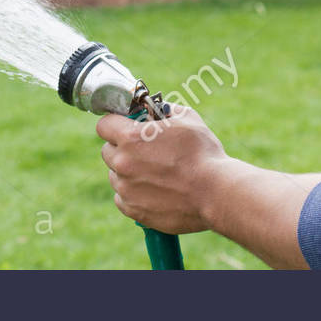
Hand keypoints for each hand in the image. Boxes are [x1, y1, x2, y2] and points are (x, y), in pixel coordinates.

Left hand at [96, 104, 231, 234]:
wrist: (216, 193)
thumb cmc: (203, 153)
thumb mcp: (186, 118)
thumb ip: (163, 110)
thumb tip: (154, 109)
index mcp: (130, 137)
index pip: (104, 125)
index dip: (115, 124)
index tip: (124, 126)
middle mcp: (123, 163)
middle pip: (107, 151)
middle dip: (121, 148)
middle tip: (144, 150)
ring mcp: (126, 189)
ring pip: (115, 176)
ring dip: (127, 172)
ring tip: (154, 173)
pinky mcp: (134, 210)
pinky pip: (122, 198)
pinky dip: (133, 194)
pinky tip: (153, 190)